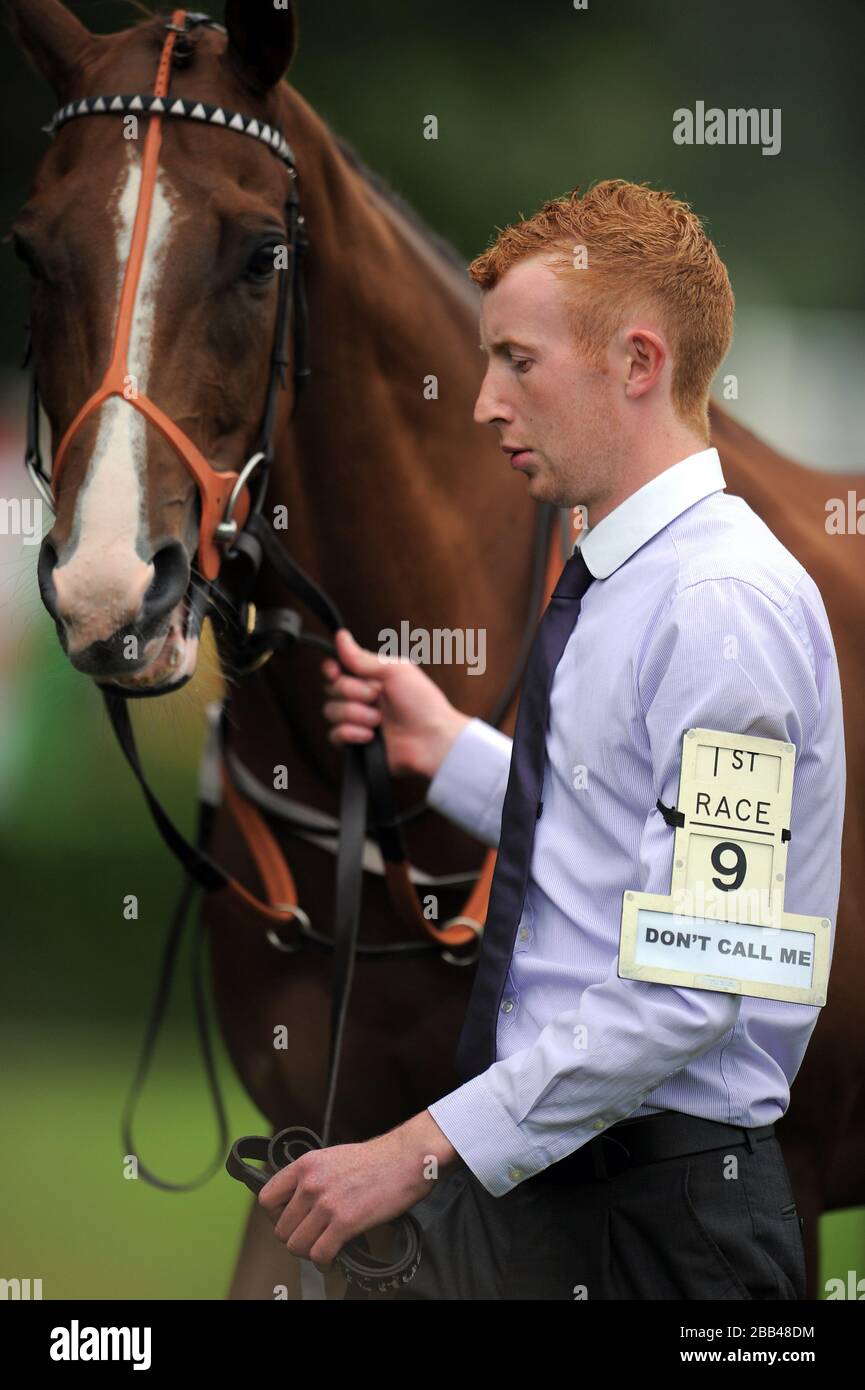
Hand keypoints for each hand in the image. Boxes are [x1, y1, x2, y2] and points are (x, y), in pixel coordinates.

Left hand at [258, 1110, 460, 1271]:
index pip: (267, 1199)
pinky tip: (333, 1258)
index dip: (276, 1216)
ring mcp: (326, 1204)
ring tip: (323, 1248)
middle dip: (296, 1238)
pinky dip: (324, 1263)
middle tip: (313, 1237)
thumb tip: (298, 1203)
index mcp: (305, 1165)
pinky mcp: (344, 1223)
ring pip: (296, 1246)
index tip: (291, 1220)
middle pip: (281, 1229)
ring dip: (308, 1252)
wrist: (405, 1159)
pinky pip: (319, 1255)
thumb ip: (312, 1177)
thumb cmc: (375, 1160)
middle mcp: (310, 1184)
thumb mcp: (332, 1157)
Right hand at [321, 628, 469, 779]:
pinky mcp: (356, 744)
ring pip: (331, 712)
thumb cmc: (422, 702)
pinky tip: (370, 736)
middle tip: (376, 697)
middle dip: (352, 691)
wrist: (432, 740)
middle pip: (331, 689)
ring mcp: (358, 722)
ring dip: (355, 714)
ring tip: (379, 720)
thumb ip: (362, 658)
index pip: (336, 669)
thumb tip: (340, 635)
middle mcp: (361, 698)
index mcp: (370, 678)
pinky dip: (351, 734)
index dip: (331, 670)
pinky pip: (335, 736)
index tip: (335, 671)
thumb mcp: (394, 670)